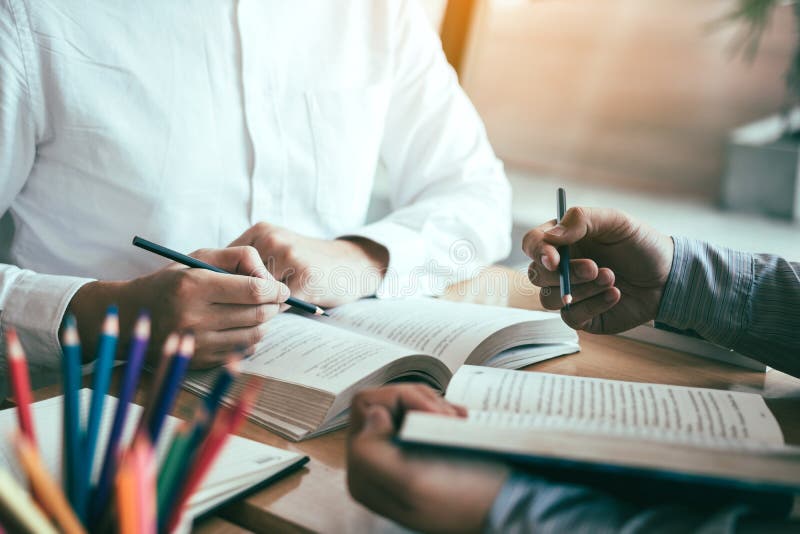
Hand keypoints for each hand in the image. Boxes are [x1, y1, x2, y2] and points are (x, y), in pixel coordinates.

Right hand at [67, 246, 288, 367]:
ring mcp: (197, 344)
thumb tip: (270, 277)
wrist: (131, 316)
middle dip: (273, 305)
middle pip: (258, 314)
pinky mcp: (200, 361)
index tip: (280, 288)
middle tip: (272, 299)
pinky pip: (242, 352)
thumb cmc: (171, 281)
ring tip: (256, 311)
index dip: (275, 289)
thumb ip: (238, 257)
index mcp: (194, 287)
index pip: (254, 290)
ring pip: (254, 336)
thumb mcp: (198, 258)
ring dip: (264, 323)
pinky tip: (240, 328)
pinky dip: (250, 339)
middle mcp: (194, 318)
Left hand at [229, 223, 388, 306]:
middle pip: (238, 281)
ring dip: (262, 306)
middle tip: (254, 305)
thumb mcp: (277, 251)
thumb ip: (249, 266)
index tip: (229, 298)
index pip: (224, 264)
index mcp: (260, 231)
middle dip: (242, 298)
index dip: (225, 286)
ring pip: (256, 294)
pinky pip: (277, 304)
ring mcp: (288, 256)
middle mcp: (270, 239)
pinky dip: (280, 310)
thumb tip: (215, 292)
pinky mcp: (303, 277)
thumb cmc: (308, 263)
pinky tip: (293, 304)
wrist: (350, 264)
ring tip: (278, 301)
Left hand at [347, 385, 508, 533]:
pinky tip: (461, 422)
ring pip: (406, 401)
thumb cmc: (463, 498)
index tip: (434, 415)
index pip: (366, 406)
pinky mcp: (423, 445)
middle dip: (420, 401)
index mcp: (365, 473)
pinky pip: (424, 411)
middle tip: (450, 418)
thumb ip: (372, 451)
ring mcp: (400, 452)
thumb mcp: (411, 483)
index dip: (401, 400)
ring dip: (436, 406)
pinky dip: (445, 410)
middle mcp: (377, 462)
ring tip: (458, 422)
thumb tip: (372, 414)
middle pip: (386, 400)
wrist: (506, 505)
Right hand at [523, 207, 673, 333]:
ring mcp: (569, 293)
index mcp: (562, 241)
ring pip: (550, 299)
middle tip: (595, 268)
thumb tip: (551, 236)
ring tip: (612, 279)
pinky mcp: (581, 316)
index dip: (537, 251)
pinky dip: (593, 306)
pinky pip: (570, 317)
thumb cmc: (640, 244)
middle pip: (536, 274)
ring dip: (582, 290)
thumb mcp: (616, 221)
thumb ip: (581, 220)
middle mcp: (560, 267)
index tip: (554, 258)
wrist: (668, 276)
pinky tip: (615, 295)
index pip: (532, 244)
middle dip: (566, 274)